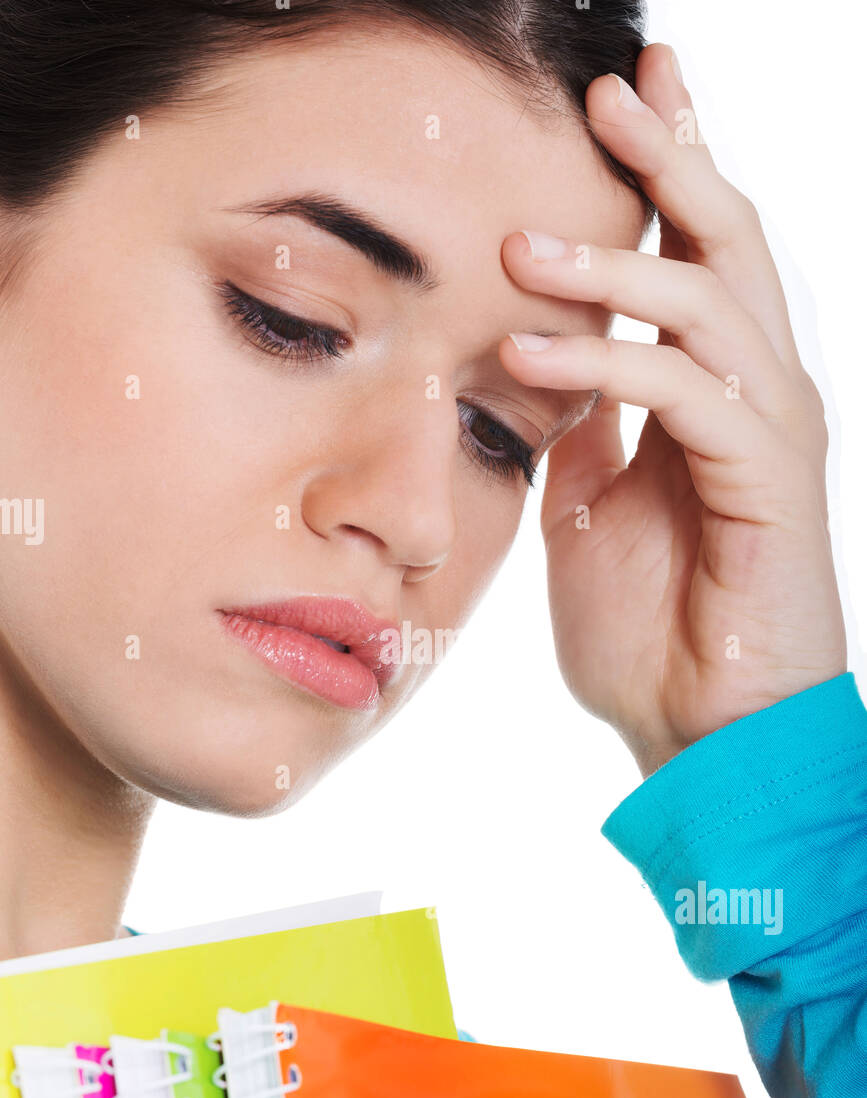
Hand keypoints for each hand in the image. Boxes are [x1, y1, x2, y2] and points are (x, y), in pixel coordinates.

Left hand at [500, 43, 845, 777]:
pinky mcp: (768, 480)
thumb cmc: (651, 631)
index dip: (665, 169)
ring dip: (614, 261)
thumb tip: (543, 367)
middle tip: (611, 88)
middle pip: (724, 241)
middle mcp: (752, 393)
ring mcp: (769, 431)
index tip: (616, 94)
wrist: (701, 731)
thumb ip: (583, 430)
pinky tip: (531, 349)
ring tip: (515, 248)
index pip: (690, 256)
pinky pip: (691, 392)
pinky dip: (611, 361)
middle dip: (671, 157)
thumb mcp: (588, 509)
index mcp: (709, 392)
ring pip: (709, 301)